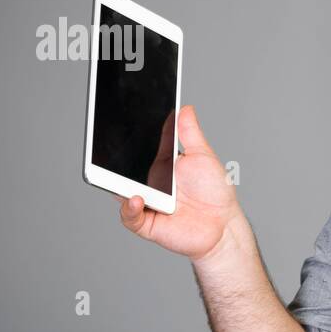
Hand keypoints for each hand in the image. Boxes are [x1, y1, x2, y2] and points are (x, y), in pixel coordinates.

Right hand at [117, 104, 242, 260]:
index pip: (136, 148)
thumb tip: (184, 108)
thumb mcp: (202, 156)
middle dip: (111, 159)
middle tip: (106, 146)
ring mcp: (146, 203)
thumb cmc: (215, 192)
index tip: (118, 119)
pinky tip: (135, 198)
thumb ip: (190, 133)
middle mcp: (149, 183)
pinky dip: (129, 208)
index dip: (125, 136)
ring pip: (121, 191)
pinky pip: (130, 217)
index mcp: (159, 165)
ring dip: (116, 183)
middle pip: (122, 169)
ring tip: (119, 174)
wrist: (224, 224)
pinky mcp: (147, 224)